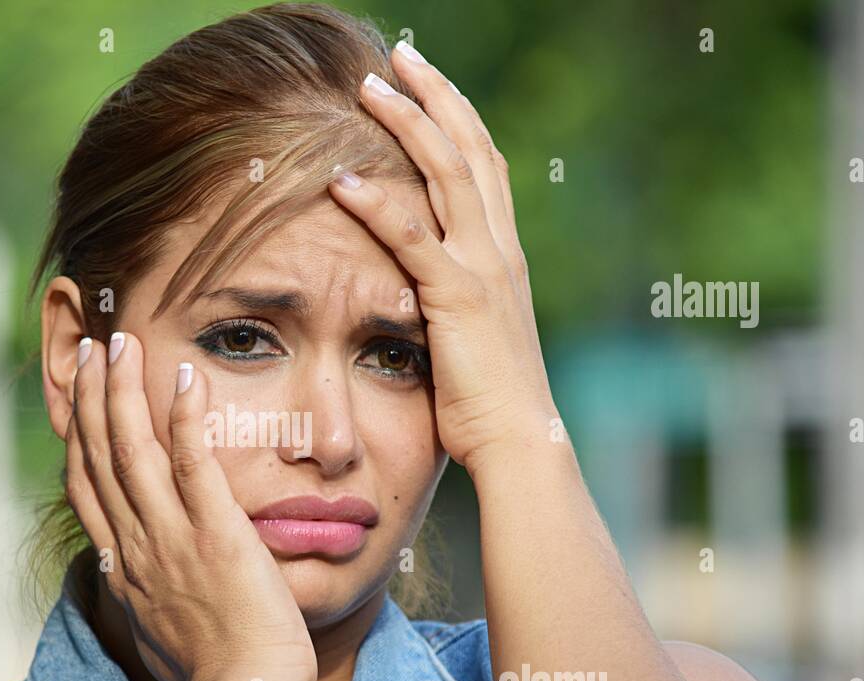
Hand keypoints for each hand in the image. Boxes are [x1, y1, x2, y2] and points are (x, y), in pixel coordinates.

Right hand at [65, 331, 317, 680]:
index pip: (85, 489)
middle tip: (91, 350)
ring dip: (122, 391)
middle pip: (98, 457)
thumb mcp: (156, 633)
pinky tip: (184, 375)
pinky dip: (183, 416)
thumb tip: (135, 583)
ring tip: (121, 343)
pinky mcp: (215, 532)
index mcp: (122, 568)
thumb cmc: (211, 676)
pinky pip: (190, 463)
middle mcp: (135, 546)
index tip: (78, 398)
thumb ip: (143, 596)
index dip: (77, 436)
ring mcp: (171, 537)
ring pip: (131, 450)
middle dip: (91, 397)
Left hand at [327, 42, 558, 472]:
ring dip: (407, 125)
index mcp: (504, 256)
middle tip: (399, 54)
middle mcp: (500, 250)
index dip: (456, 117)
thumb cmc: (489, 403)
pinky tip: (341, 181)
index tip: (425, 81)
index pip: (483, 166)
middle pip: (470, 149)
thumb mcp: (472, 337)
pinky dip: (378, 206)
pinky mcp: (458, 300)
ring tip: (367, 88)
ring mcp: (483, 270)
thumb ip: (450, 302)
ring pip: (447, 175)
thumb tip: (415, 291)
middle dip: (435, 95)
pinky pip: (414, 240)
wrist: (521, 443)